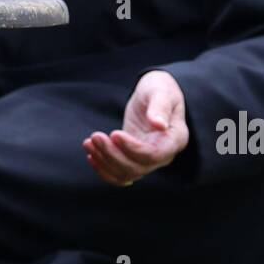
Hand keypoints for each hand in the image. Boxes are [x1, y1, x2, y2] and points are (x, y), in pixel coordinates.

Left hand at [83, 70, 188, 186]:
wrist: (153, 93)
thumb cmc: (160, 88)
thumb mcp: (161, 91)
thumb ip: (160, 107)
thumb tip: (159, 124)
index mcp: (175, 138)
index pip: (154, 154)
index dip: (132, 148)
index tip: (114, 133)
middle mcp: (164, 154)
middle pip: (137, 168)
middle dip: (112, 155)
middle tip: (95, 136)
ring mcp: (149, 159)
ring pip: (126, 174)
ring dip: (105, 162)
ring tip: (89, 143)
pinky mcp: (134, 158)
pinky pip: (120, 174)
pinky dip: (104, 169)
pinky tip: (91, 155)